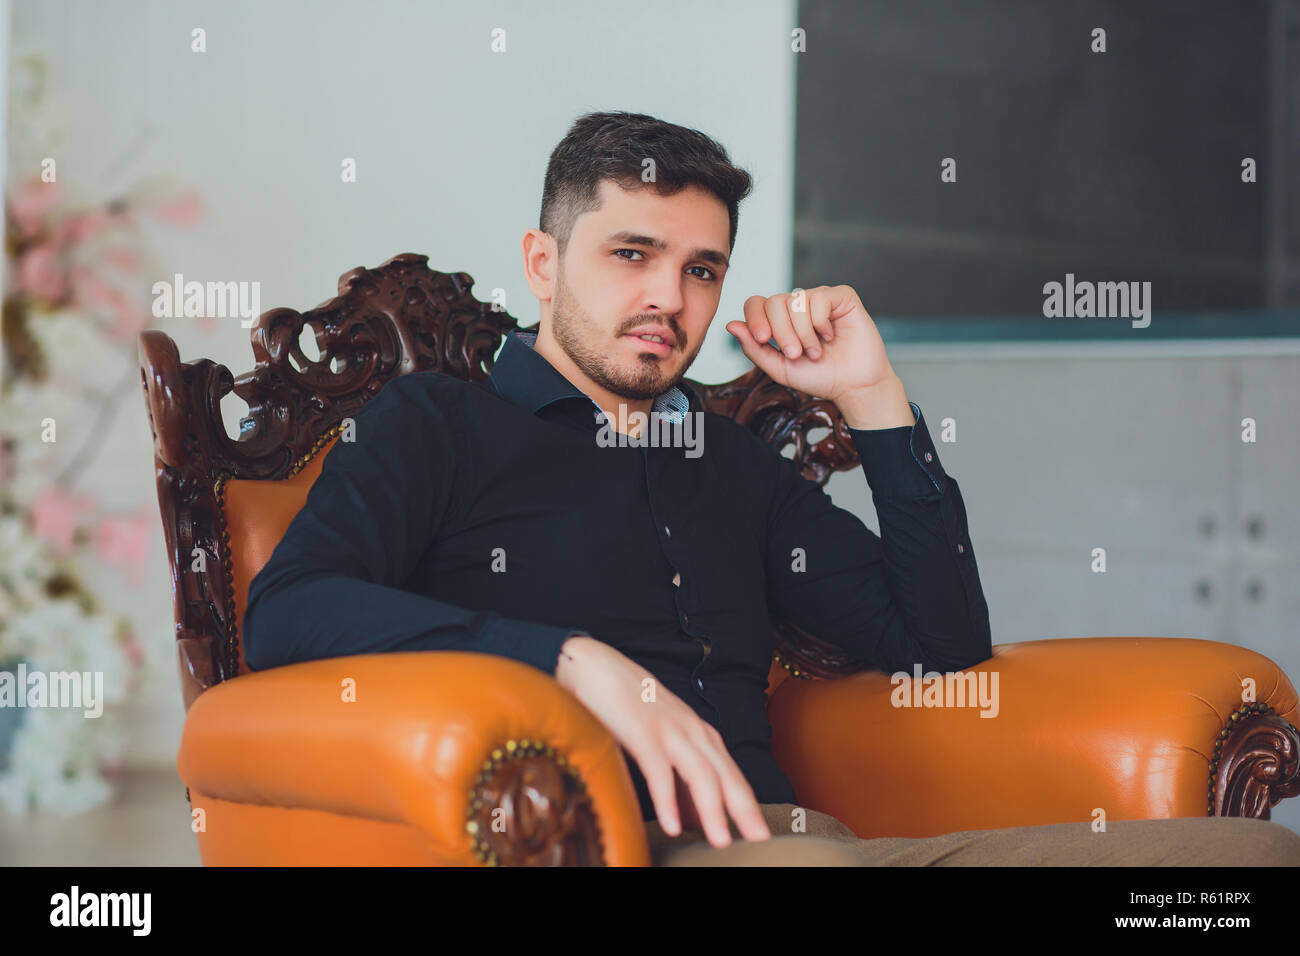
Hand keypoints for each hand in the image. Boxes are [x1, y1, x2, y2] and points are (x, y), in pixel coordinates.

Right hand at [555, 635, 770, 847]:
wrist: (590, 665)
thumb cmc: (623, 703)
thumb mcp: (658, 736)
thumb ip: (676, 771)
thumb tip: (690, 816)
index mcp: (697, 731)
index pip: (731, 772)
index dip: (747, 802)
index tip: (760, 831)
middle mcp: (690, 730)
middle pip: (726, 774)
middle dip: (745, 810)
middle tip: (761, 840)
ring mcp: (667, 730)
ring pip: (700, 774)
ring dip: (713, 811)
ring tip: (722, 842)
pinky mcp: (641, 732)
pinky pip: (659, 771)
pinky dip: (668, 800)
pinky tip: (672, 826)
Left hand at [726, 285, 893, 401]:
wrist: (853, 386)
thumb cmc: (818, 377)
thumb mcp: (779, 368)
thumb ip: (754, 348)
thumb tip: (730, 324)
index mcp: (780, 319)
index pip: (756, 303)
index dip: (755, 317)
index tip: (764, 339)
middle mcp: (798, 305)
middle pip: (774, 301)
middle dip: (782, 332)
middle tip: (795, 354)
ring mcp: (820, 298)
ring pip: (796, 301)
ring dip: (803, 333)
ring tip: (815, 351)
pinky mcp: (841, 297)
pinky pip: (819, 298)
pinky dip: (821, 322)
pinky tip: (830, 335)